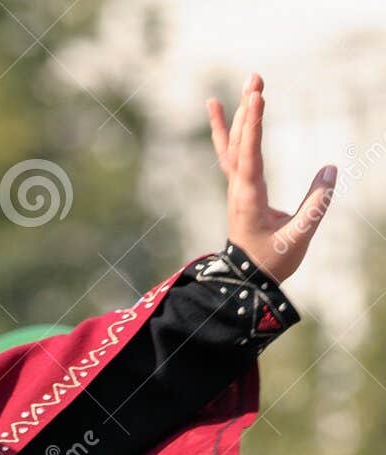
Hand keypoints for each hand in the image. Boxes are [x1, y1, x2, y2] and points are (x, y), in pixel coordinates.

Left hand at [207, 71, 335, 284]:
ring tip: (249, 83)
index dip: (253, 127)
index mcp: (248, 199)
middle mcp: (238, 189)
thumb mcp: (298, 237)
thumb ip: (315, 206)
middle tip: (255, 78)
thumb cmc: (271, 261)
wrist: (246, 279)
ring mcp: (236, 188)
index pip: (249, 156)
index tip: (257, 99)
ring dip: (242, 114)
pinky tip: (222, 109)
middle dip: (248, 109)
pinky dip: (227, 131)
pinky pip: (230, 154)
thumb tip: (330, 171)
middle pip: (239, 143)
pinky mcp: (239, 188)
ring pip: (234, 145)